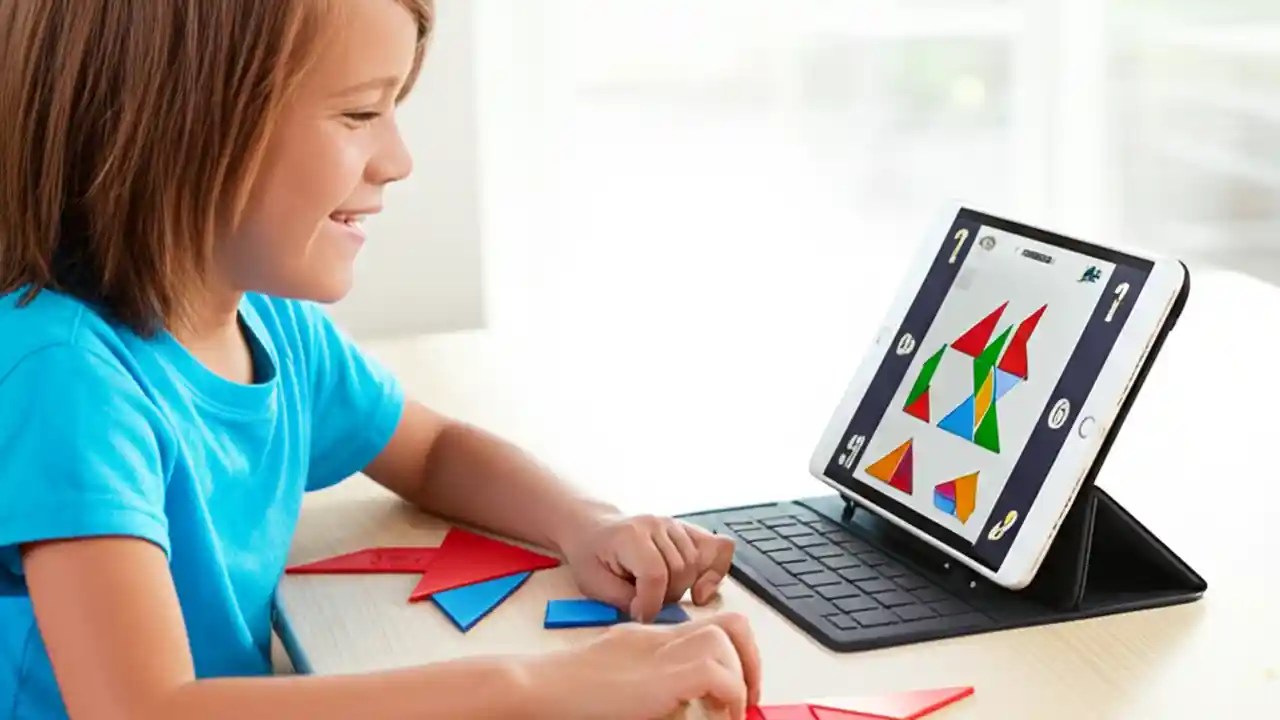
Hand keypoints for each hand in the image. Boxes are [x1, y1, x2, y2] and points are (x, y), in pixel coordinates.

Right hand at [523, 611, 761, 719]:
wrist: (541, 687)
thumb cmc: (567, 688)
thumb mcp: (615, 672)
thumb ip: (646, 676)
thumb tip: (677, 702)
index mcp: (651, 638)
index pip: (708, 628)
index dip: (733, 653)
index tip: (735, 687)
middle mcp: (662, 638)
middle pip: (729, 623)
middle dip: (750, 658)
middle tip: (748, 695)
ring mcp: (663, 653)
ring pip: (727, 640)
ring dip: (741, 677)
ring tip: (733, 710)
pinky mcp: (664, 677)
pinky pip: (719, 676)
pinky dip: (729, 696)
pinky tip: (719, 715)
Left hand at [558, 513, 734, 621]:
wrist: (592, 529)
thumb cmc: (591, 556)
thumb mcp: (594, 584)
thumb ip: (624, 600)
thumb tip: (652, 614)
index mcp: (630, 535)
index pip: (655, 574)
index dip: (651, 603)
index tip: (641, 616)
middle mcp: (657, 525)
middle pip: (680, 570)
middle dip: (666, 597)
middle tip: (647, 603)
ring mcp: (675, 525)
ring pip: (698, 564)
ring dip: (684, 587)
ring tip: (662, 592)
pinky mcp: (688, 530)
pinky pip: (717, 548)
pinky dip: (713, 572)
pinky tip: (699, 589)